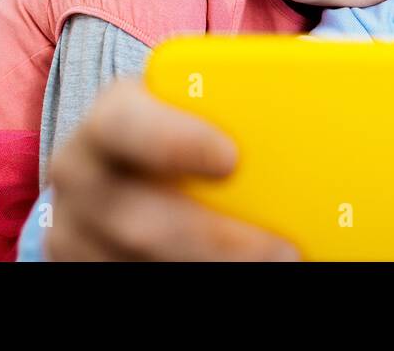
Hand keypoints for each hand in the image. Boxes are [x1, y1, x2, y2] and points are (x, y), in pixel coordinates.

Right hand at [45, 79, 299, 260]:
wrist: (128, 167)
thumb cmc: (184, 128)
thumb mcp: (198, 110)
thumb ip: (236, 111)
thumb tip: (318, 115)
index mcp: (113, 116)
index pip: (124, 125)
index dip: (174, 141)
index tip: (232, 158)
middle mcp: (81, 172)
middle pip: (140, 222)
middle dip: (218, 242)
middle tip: (285, 251)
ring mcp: (75, 230)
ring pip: (140, 265)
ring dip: (211, 269)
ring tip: (276, 263)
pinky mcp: (82, 267)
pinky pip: (135, 282)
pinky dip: (190, 280)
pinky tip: (237, 274)